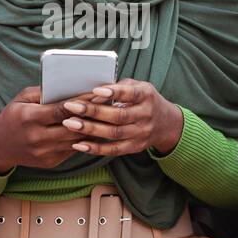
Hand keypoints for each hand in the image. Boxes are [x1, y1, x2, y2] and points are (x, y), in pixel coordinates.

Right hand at [0, 86, 101, 171]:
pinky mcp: (50, 162)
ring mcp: (44, 153)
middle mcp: (37, 138)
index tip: (98, 93)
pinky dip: (83, 140)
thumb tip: (67, 86)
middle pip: (72, 127)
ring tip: (106, 116)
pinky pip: (72, 150)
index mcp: (28, 118)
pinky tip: (93, 130)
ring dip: (92, 129)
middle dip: (92, 115)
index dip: (81, 103)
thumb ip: (42, 92)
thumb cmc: (12, 118)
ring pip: (76, 140)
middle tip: (109, 103)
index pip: (61, 110)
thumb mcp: (20, 99)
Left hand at [60, 78, 183, 156]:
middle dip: (93, 112)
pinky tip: (79, 144)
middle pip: (118, 116)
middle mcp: (146, 115)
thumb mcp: (139, 87)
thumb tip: (93, 92)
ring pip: (114, 134)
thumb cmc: (145, 100)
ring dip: (90, 130)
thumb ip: (120, 87)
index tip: (95, 91)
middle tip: (71, 107)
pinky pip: (114, 150)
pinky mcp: (135, 147)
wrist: (167, 124)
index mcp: (147, 96)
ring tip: (70, 124)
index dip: (113, 93)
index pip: (130, 94)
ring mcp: (141, 133)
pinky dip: (95, 148)